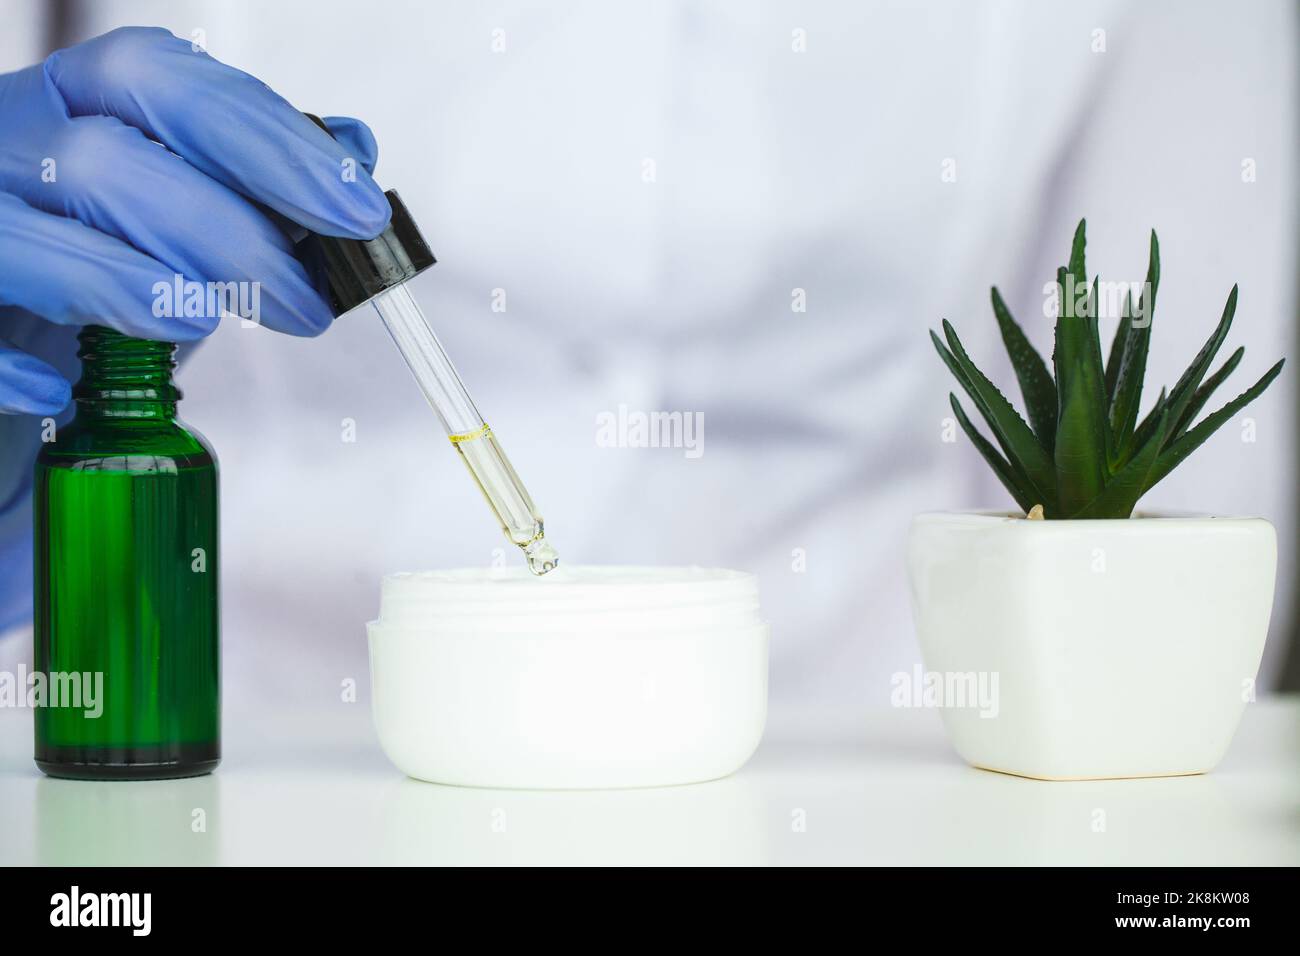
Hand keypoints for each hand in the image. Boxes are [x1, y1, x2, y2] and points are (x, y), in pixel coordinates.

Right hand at [0, 25, 390, 415]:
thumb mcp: (187, 208)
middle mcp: (11, 141)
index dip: (271, 144)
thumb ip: (262, 181)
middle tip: (304, 304)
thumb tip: (353, 153)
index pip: (168, 84)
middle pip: (105, 161)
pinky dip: (5, 364)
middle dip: (225, 235)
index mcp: (81, 100)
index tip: (356, 211)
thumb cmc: (99, 253)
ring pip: (23, 232)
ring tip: (203, 325)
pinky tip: (57, 388)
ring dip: (128, 282)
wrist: (4, 325)